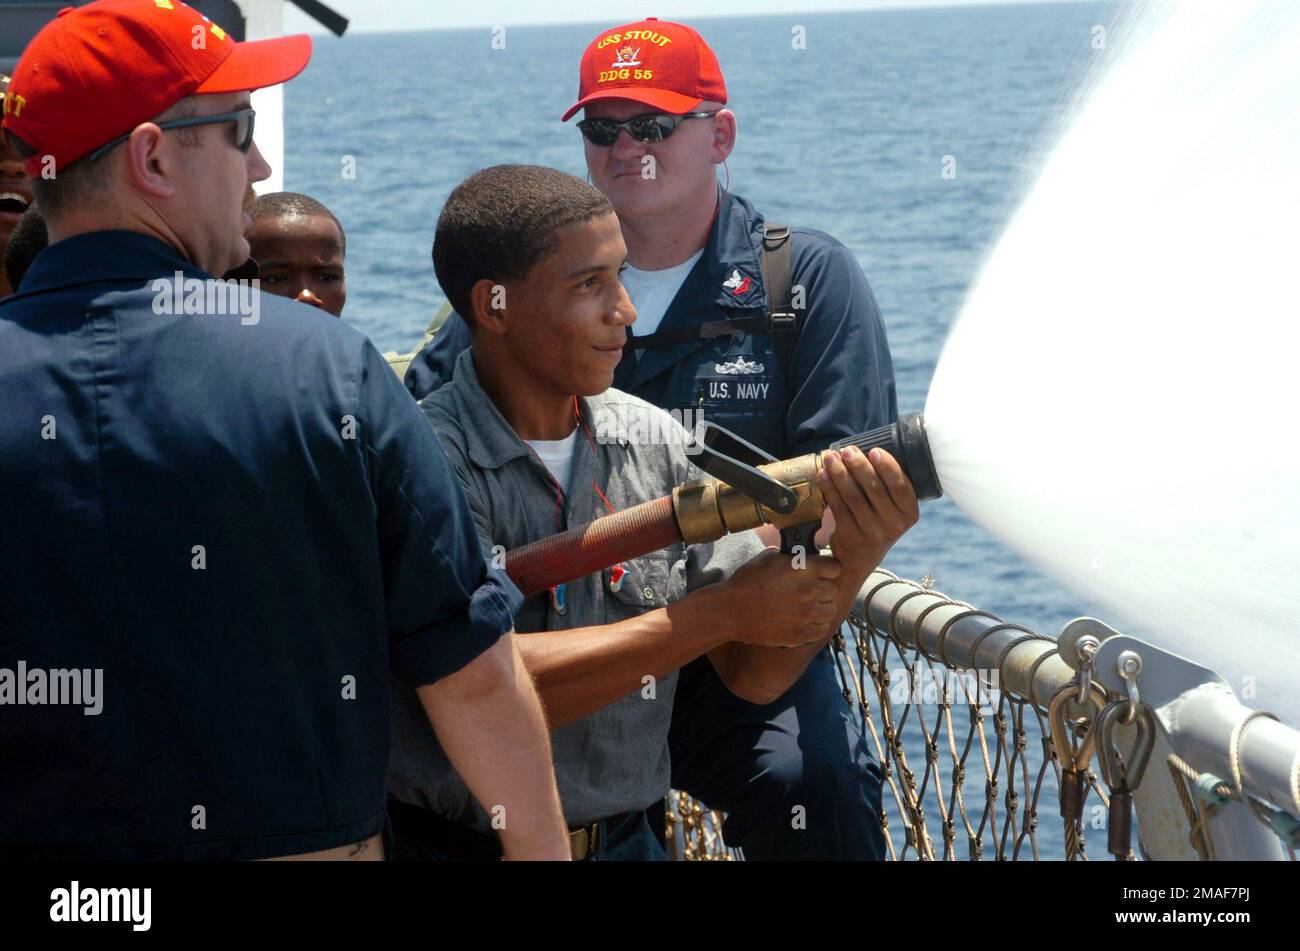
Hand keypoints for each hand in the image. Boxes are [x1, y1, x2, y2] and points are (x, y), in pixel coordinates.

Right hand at [715, 546, 842, 646]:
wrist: (730, 611)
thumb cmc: (747, 582)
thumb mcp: (768, 558)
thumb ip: (792, 556)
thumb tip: (805, 555)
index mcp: (803, 568)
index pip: (835, 567)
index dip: (827, 569)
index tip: (820, 572)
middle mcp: (809, 591)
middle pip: (834, 590)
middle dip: (823, 589)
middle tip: (809, 591)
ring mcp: (807, 615)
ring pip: (830, 611)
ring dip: (821, 608)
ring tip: (806, 607)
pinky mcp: (801, 634)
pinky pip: (822, 629)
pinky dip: (815, 626)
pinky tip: (802, 620)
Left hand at [818, 445, 919, 579]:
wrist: (859, 559)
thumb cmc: (876, 520)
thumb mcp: (891, 508)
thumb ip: (886, 485)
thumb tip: (862, 449)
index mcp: (910, 513)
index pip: (901, 486)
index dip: (888, 467)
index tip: (874, 450)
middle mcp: (895, 525)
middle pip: (875, 489)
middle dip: (858, 465)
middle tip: (847, 450)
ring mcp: (873, 533)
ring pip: (854, 497)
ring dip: (840, 474)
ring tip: (830, 458)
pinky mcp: (852, 538)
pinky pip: (839, 508)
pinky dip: (830, 488)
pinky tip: (823, 475)